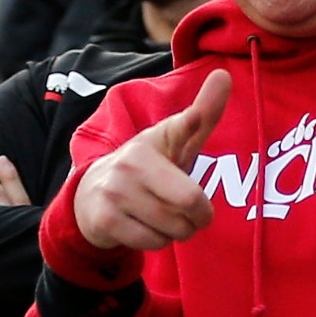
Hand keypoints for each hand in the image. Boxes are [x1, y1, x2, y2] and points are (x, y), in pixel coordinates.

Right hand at [71, 69, 232, 253]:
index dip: (189, 125)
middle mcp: (130, 163)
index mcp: (151, 141)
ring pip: (173, 228)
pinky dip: (158, 242)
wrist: (91, 196)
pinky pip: (153, 242)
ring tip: (164, 218)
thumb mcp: (174, 141)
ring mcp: (115, 192)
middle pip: (190, 203)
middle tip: (190, 212)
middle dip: (198, 216)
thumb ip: (202, 114)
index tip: (195, 117)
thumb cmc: (147, 168)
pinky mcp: (105, 221)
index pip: (178, 130)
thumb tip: (224, 74)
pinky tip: (146, 228)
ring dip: (178, 232)